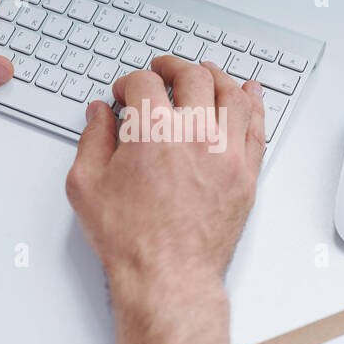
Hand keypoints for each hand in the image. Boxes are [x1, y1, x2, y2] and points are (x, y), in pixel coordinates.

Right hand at [66, 55, 266, 300]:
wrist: (168, 277)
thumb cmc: (130, 240)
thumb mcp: (87, 185)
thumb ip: (92, 140)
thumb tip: (100, 115)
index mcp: (154, 132)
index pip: (146, 83)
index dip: (132, 81)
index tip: (127, 92)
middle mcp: (195, 134)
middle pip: (194, 77)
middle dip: (174, 67)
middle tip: (164, 69)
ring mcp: (226, 153)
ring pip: (231, 95)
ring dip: (216, 76)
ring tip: (205, 72)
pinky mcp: (245, 174)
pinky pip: (257, 127)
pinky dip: (253, 104)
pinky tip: (248, 94)